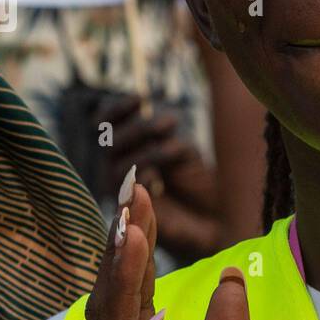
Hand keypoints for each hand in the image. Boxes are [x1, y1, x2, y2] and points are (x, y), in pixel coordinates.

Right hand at [99, 93, 222, 263]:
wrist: (213, 220)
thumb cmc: (198, 183)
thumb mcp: (182, 150)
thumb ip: (163, 135)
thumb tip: (158, 119)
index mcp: (126, 150)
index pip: (106, 123)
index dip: (118, 109)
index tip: (140, 98)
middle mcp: (117, 169)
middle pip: (111, 140)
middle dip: (140, 128)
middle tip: (170, 125)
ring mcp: (121, 192)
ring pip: (119, 162)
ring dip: (151, 151)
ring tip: (176, 151)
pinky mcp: (130, 212)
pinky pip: (129, 187)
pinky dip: (146, 176)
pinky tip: (160, 180)